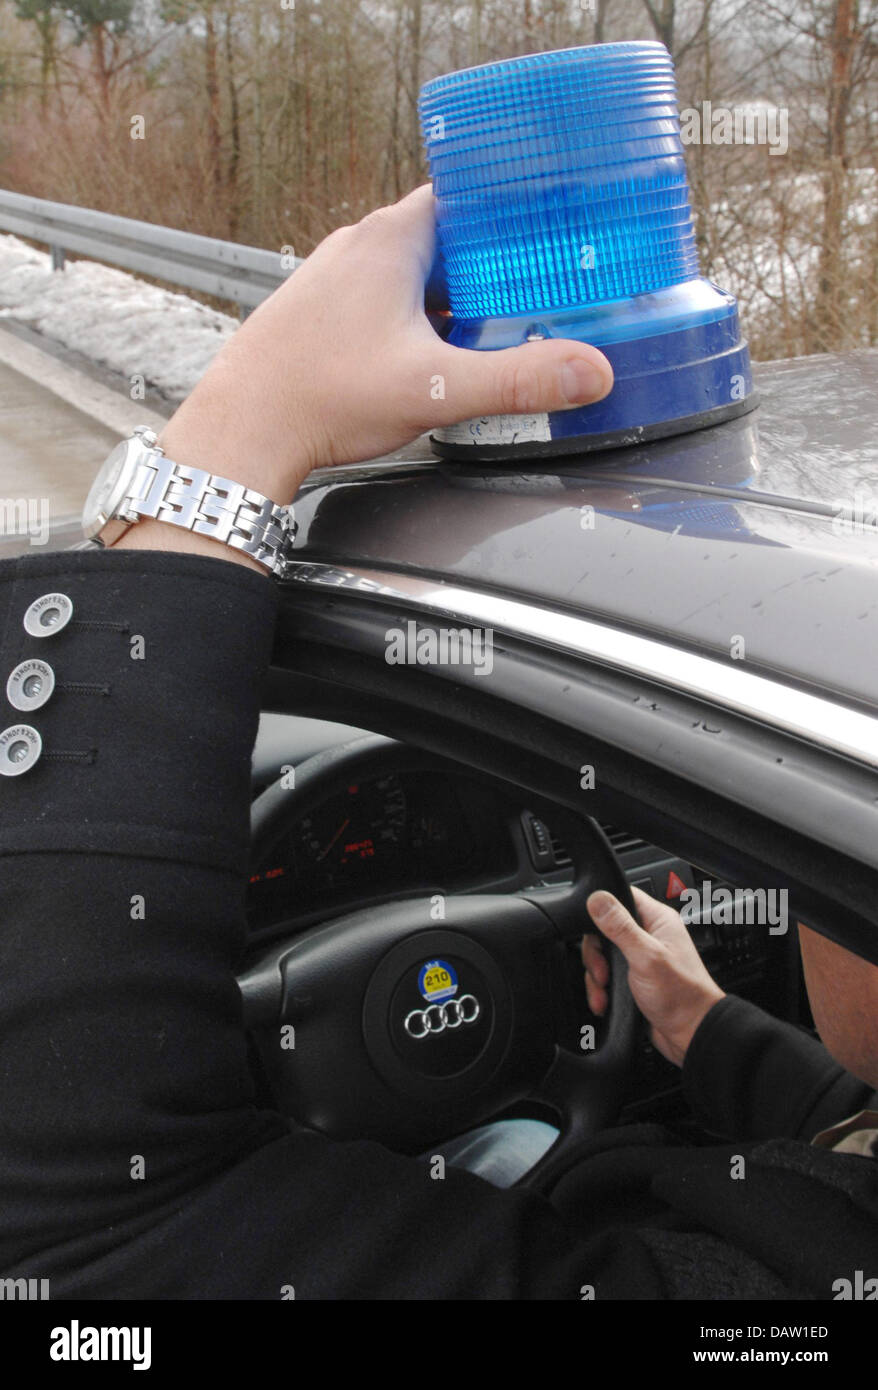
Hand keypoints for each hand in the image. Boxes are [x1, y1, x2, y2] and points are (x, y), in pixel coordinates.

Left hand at [155, 184, 613, 505]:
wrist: (243, 429)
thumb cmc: (323, 396)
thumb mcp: (437, 389)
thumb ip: (518, 380)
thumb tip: (590, 372)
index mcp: (393, 239)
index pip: (466, 194)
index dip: (511, 209)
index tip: (549, 227)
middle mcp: (359, 245)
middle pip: (446, 237)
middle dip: (491, 263)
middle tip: (537, 289)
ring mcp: (335, 278)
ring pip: (412, 272)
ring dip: (451, 295)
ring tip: (493, 326)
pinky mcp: (321, 313)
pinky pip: (383, 300)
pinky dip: (414, 317)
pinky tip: (429, 355)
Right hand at [582, 886, 724, 1066]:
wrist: (691, 1034)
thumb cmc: (683, 996)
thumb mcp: (646, 957)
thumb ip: (620, 927)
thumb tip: (598, 899)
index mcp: (657, 920)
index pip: (621, 897)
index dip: (602, 910)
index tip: (595, 931)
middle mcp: (648, 936)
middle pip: (604, 929)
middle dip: (596, 954)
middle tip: (602, 970)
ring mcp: (640, 958)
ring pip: (603, 955)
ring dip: (597, 976)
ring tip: (604, 990)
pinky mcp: (633, 979)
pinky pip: (607, 976)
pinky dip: (602, 989)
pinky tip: (605, 1000)